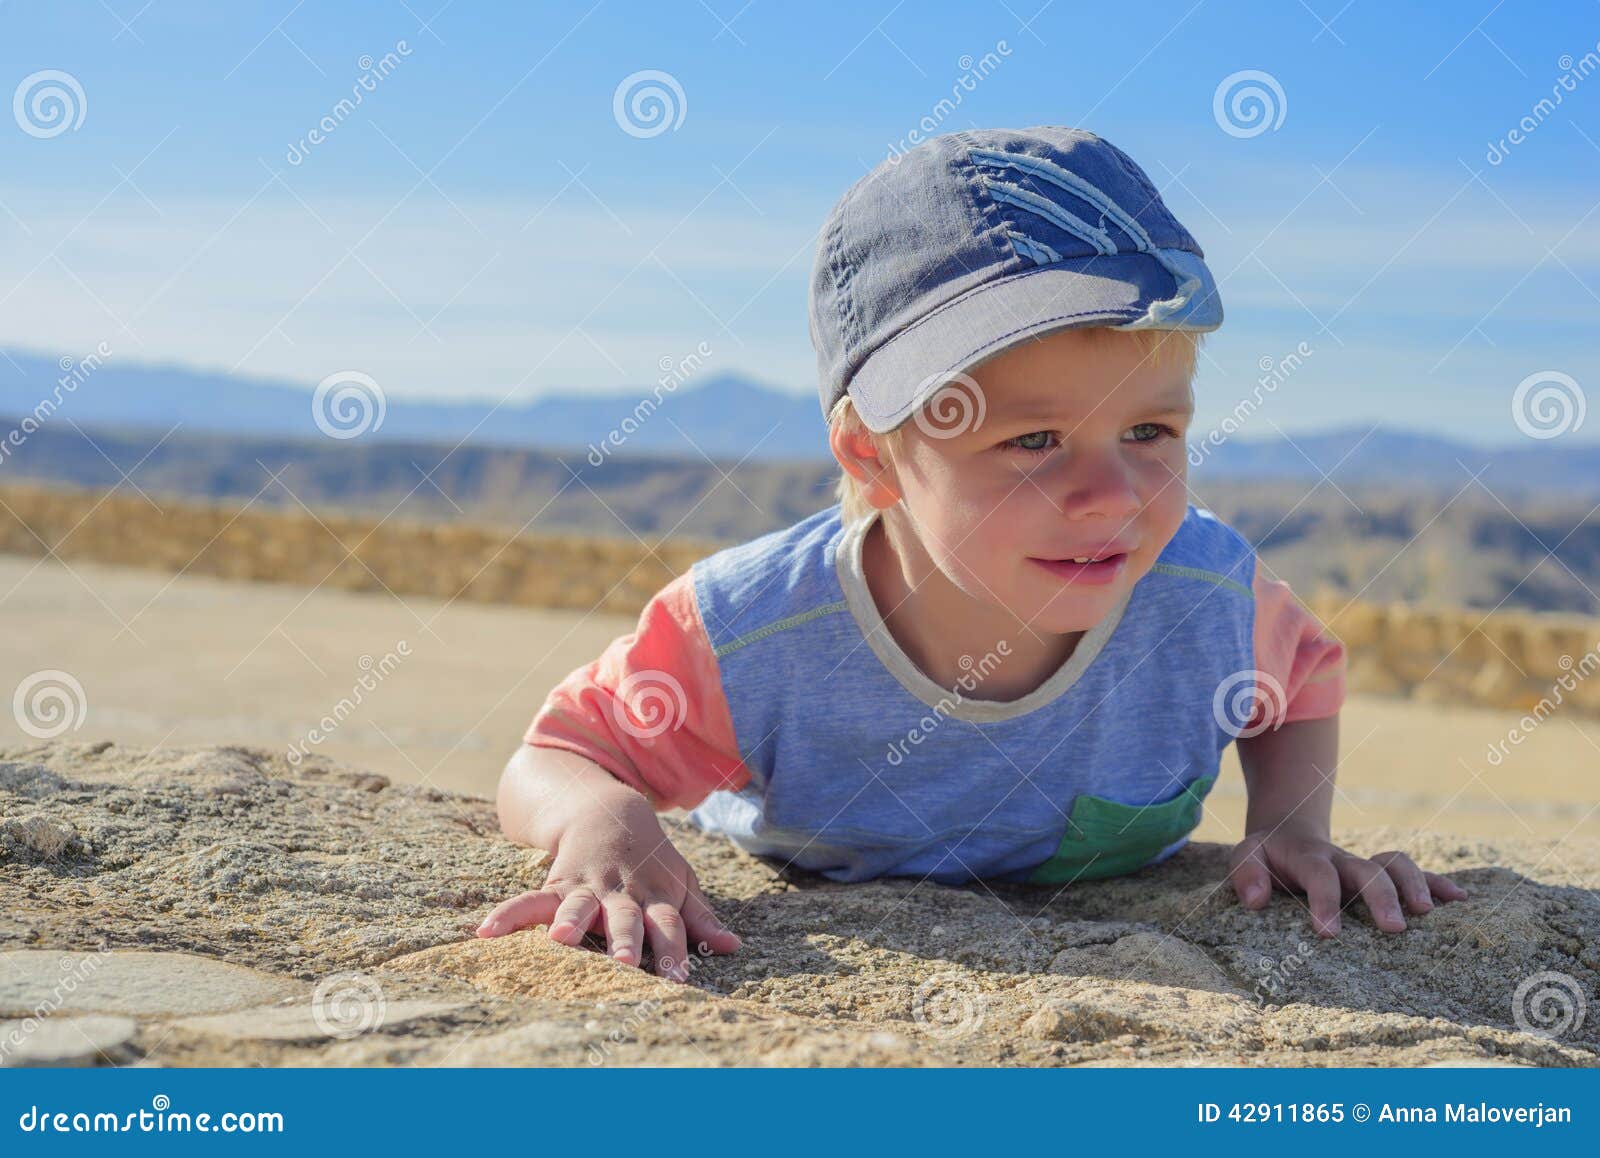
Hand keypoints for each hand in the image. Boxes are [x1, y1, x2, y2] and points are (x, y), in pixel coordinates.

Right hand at [475, 795, 740, 979]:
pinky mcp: (556, 885)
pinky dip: (508, 914)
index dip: (674, 951)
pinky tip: (484, 932)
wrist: (609, 811)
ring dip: (572, 923)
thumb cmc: (650, 861)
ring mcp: (587, 888)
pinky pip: (529, 901)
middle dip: (625, 939)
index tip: (679, 979)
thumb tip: (734, 946)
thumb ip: (701, 917)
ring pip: (580, 907)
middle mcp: (621, 894)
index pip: (669, 926)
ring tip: (559, 940)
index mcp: (655, 897)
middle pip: (626, 918)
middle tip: (626, 962)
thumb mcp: (680, 882)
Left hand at [1228, 826, 1468, 935]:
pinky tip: (1462, 902)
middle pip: (1367, 870)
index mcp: (1308, 857)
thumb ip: (1246, 875)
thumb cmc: (1267, 857)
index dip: (1324, 902)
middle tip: (1394, 929)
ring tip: (1428, 913)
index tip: (1328, 934)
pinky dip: (1439, 883)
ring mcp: (1365, 865)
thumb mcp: (1245, 858)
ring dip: (1415, 884)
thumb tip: (1256, 900)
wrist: (1288, 834)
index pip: (1318, 875)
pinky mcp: (1382, 874)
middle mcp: (1342, 860)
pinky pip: (1415, 874)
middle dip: (1382, 896)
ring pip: (1395, 864)